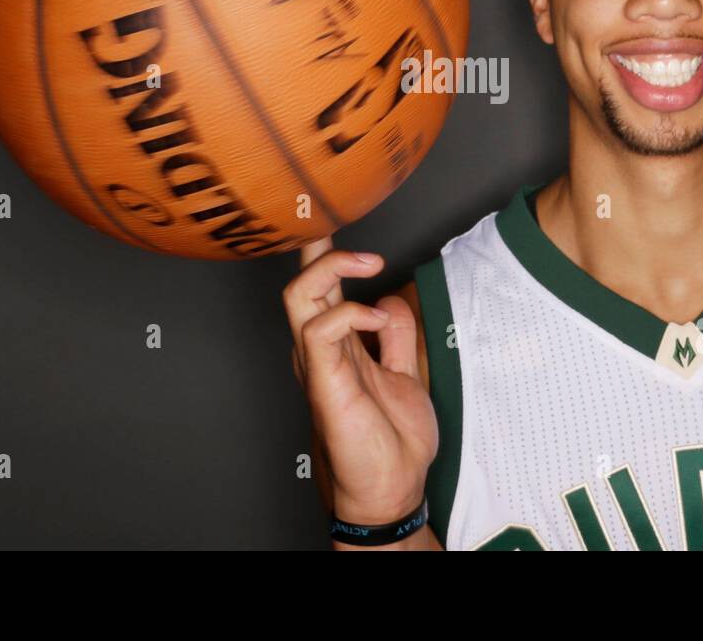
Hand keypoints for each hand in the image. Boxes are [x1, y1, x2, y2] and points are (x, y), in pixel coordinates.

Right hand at [284, 234, 437, 523]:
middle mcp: (320, 347)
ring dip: (332, 268)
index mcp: (337, 342)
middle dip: (315, 243)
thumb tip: (387, 298)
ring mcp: (318, 364)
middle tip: (336, 217)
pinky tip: (373, 316)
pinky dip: (348, 312)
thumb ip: (393, 335)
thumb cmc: (392, 438)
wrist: (392, 489)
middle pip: (301, 279)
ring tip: (369, 261)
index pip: (322, 283)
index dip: (325, 247)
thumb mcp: (404, 372)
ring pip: (298, 296)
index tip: (337, 213)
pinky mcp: (325, 382)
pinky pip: (320, 331)